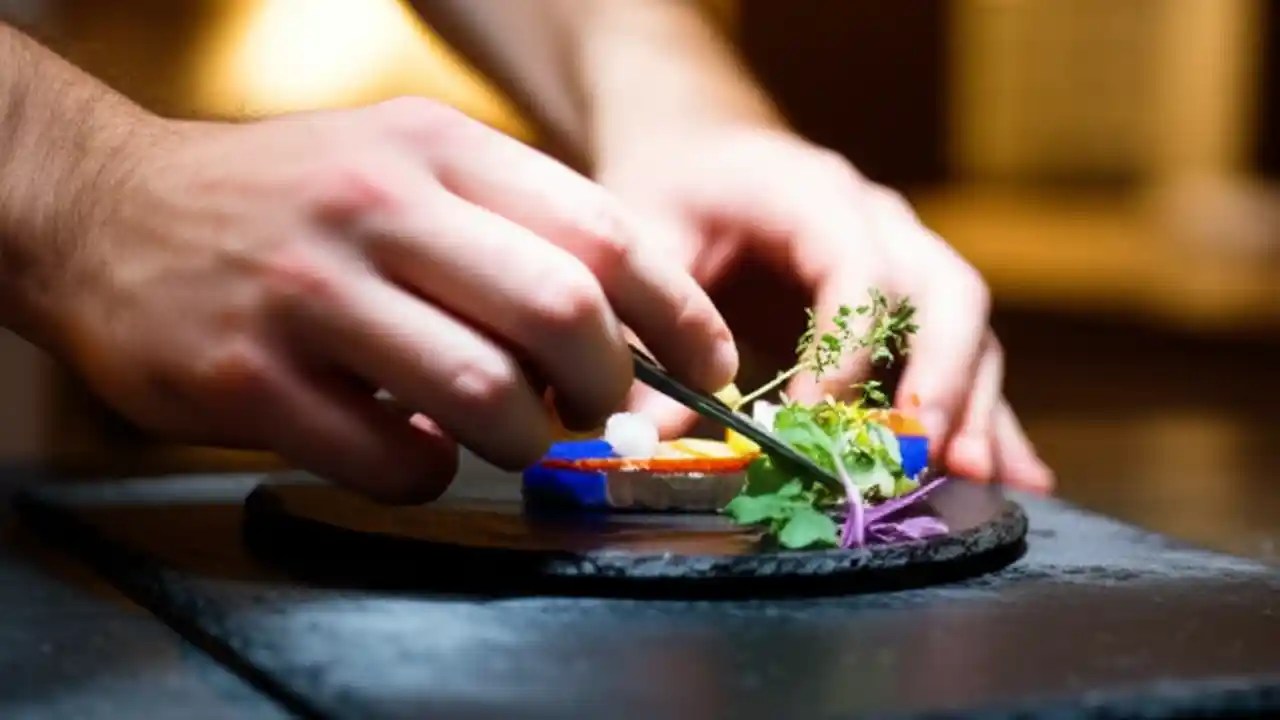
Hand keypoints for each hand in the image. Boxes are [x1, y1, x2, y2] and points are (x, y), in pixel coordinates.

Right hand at [25, 98, 736, 501]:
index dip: (677, 313)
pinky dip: (426, 474)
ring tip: (507, 434)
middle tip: (599, 413)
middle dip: (610, 386)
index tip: (710, 364)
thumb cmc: (289, 199)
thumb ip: (509, 229)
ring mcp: (308, 294)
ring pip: (482, 396)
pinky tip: (408, 446)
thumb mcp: (402, 164)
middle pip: (561, 311)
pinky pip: (390, 461)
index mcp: (434, 148)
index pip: (602, 233)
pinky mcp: (248, 380)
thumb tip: (627, 331)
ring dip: (523, 439)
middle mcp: (376, 207)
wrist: (109, 211)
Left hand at [599, 125, 1053, 491]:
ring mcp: (908, 258)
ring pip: (970, 327)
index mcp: (814, 194)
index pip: (859, 270)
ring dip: (975, 404)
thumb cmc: (676, 191)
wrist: (706, 153)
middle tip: (920, 454)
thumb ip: (655, 329)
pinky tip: (1018, 476)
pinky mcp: (912, 303)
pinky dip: (988, 414)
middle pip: (945, 293)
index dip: (847, 350)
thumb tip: (655, 435)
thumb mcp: (645, 242)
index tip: (812, 422)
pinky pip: (964, 356)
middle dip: (941, 378)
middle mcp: (881, 222)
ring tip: (974, 480)